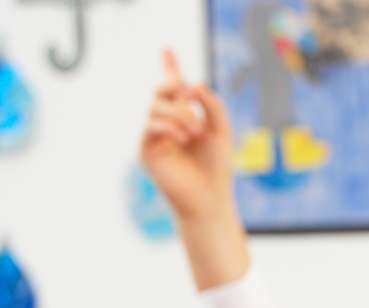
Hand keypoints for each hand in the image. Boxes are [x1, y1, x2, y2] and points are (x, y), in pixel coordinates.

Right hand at [140, 48, 249, 289]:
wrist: (210, 198)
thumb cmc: (217, 168)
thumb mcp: (221, 131)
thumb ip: (212, 105)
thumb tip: (194, 83)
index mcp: (185, 117)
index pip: (174, 88)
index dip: (170, 67)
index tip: (167, 48)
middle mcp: (166, 123)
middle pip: (160, 91)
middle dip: (174, 88)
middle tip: (191, 98)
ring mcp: (154, 135)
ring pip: (155, 106)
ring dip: (178, 112)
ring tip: (196, 130)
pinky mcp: (146, 150)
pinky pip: (151, 125)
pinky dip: (169, 125)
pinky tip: (183, 136)